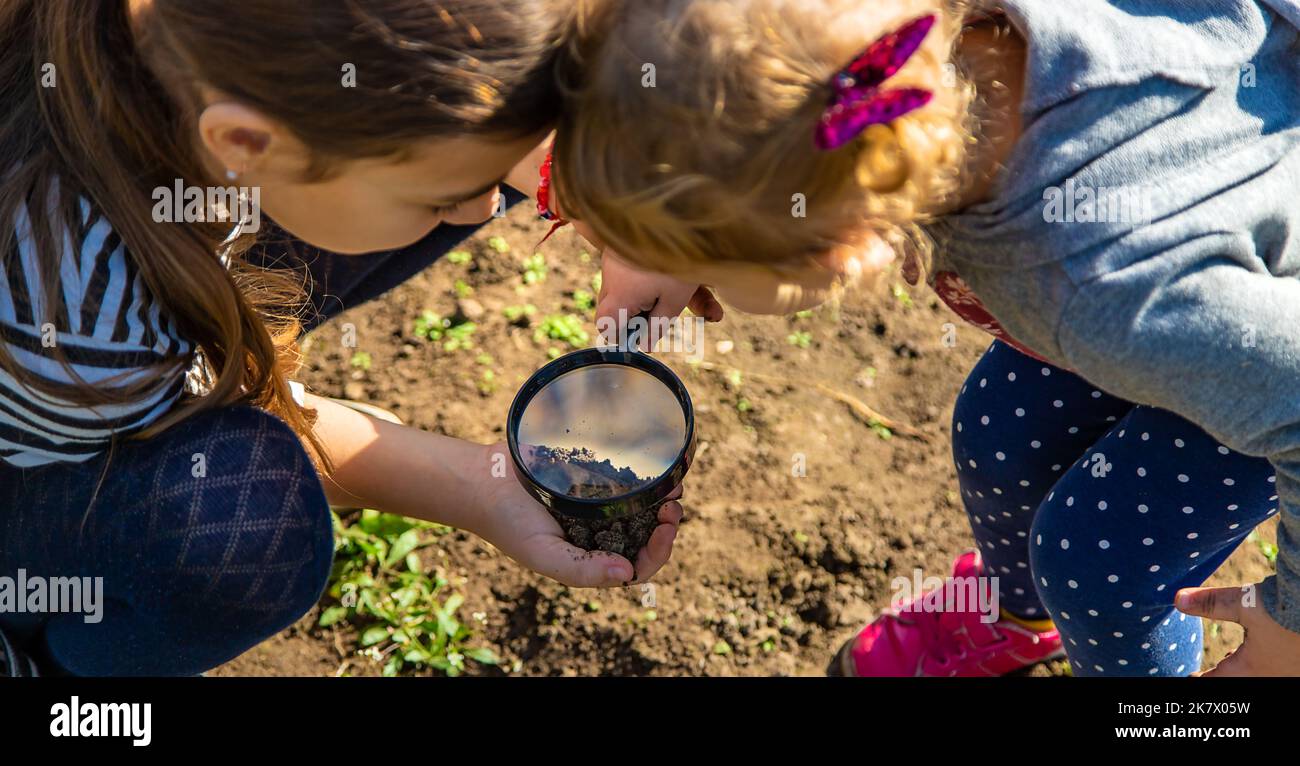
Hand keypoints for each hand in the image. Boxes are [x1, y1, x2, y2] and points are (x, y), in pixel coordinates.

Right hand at [470, 443, 683, 587]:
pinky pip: (627, 478)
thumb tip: (628, 573)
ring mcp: (598, 505)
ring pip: (642, 506)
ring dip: (662, 498)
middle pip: (647, 536)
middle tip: (673, 505)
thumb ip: (583, 569)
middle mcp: (599, 534)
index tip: (666, 527)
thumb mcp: (543, 554)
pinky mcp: (594, 477)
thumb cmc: (510, 524)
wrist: (484, 480)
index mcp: (591, 559)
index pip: (638, 565)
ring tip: (673, 484)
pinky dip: (646, 474)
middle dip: (666, 524)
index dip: (659, 551)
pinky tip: (658, 465)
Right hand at [597, 248, 722, 346]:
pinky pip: (629, 271)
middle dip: (634, 315)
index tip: (640, 335)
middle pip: (612, 307)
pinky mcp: (620, 244)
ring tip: (684, 297)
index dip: (619, 335)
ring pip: (624, 287)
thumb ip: (657, 325)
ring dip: (647, 296)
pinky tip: (673, 277)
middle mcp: (611, 277)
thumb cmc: (678, 260)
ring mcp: (613, 258)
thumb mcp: (674, 300)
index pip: (604, 325)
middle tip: (659, 315)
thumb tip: (644, 345)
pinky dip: (646, 278)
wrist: (678, 211)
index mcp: (620, 295)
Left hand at [1176, 583, 1299, 675]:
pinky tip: (1263, 656)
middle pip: (1238, 679)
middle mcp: (1271, 675)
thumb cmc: (1287, 609)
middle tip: (1205, 674)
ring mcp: (1289, 672)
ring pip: (1258, 676)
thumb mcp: (1245, 602)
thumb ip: (1211, 603)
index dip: (1201, 680)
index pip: (1216, 680)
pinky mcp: (1299, 663)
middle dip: (1222, 676)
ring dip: (1243, 670)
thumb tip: (1178, 599)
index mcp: (1251, 668)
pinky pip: (1277, 669)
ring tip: (1230, 664)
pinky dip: (1263, 665)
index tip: (1191, 679)